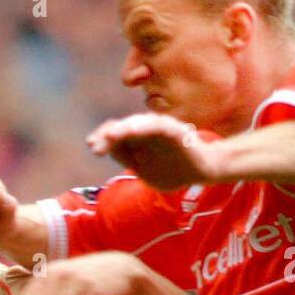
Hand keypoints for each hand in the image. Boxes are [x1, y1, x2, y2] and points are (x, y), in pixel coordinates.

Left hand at [85, 113, 223, 190]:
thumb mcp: (145, 170)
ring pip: (139, 124)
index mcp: (138, 140)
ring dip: (124, 128)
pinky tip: (134, 130)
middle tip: (95, 144)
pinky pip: (159, 126)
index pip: (117, 136)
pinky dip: (146, 127)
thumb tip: (109, 149)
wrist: (203, 170)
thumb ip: (128, 159)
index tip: (92, 145)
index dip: (103, 139)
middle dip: (108, 136)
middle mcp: (147, 131)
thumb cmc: (173, 169)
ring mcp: (161, 129)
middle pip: (123, 128)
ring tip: (111, 134)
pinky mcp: (175, 131)